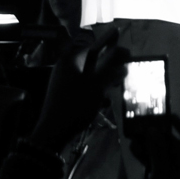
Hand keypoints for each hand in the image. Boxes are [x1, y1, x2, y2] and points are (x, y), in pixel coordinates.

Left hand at [29, 24, 128, 149]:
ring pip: (88, 74)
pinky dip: (94, 88)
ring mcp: (63, 80)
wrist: (54, 132)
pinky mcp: (64, 93)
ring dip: (103, 78)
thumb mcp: (97, 84)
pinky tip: (103, 98)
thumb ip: (111, 67)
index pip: (94, 46)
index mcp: (70, 59)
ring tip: (114, 85)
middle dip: (108, 65)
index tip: (125, 56)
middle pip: (91, 60)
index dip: (111, 49)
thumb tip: (125, 52)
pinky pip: (83, 85)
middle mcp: (65, 66)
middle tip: (122, 72)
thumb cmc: (76, 104)